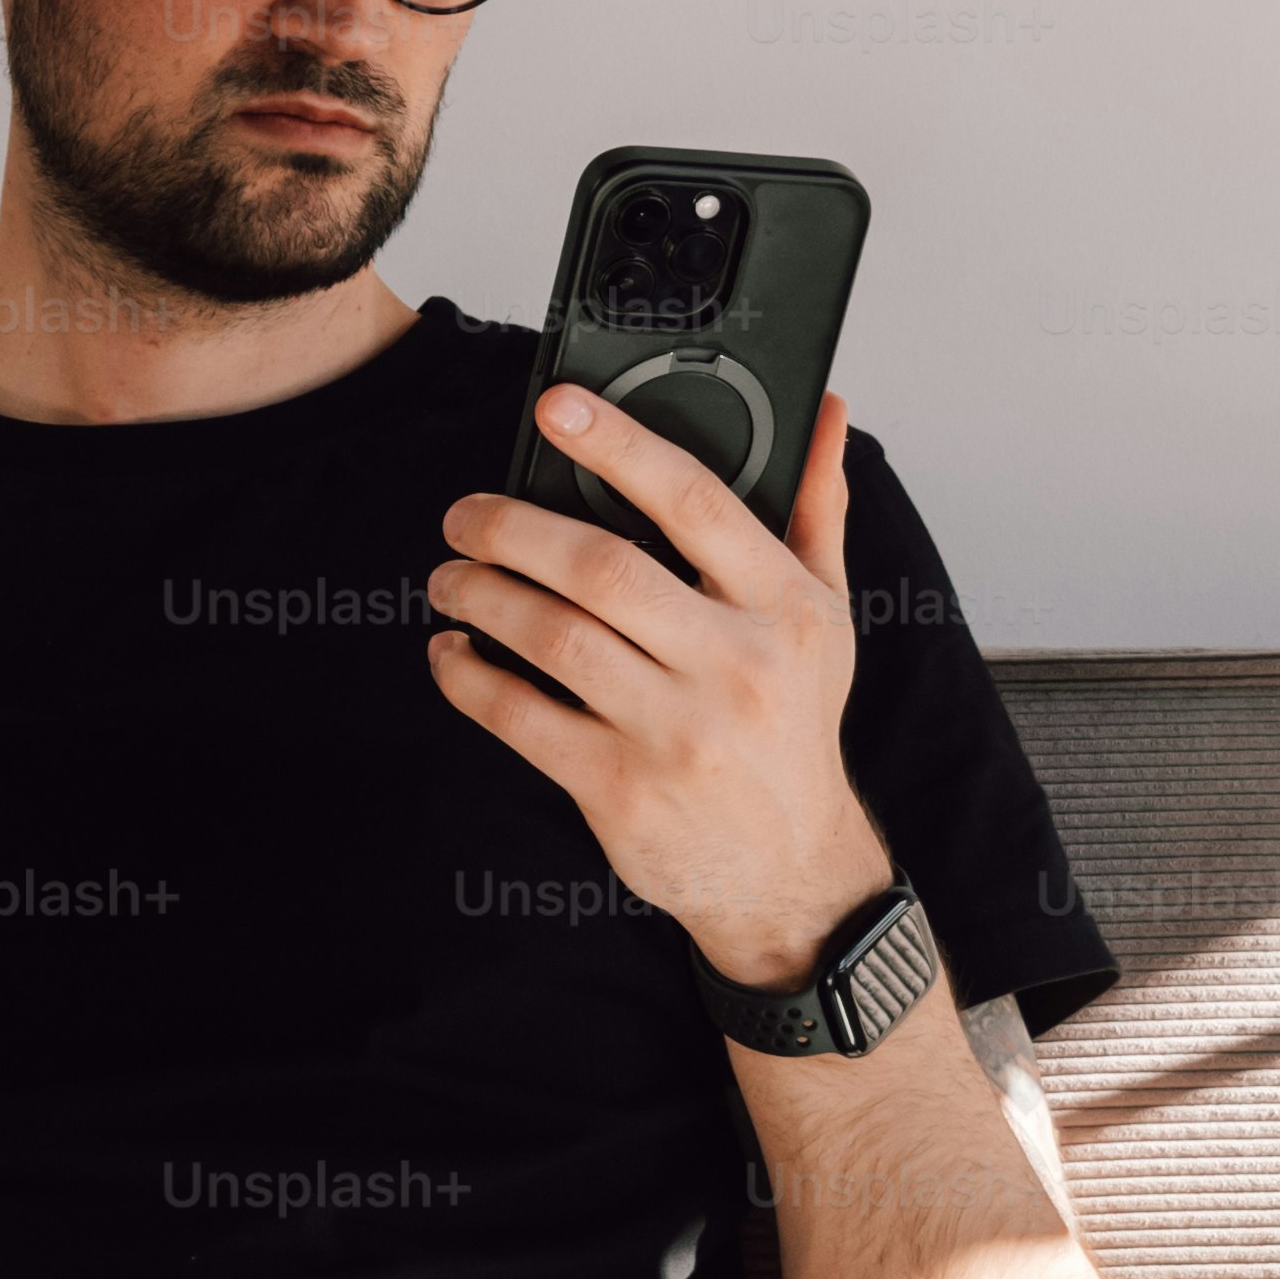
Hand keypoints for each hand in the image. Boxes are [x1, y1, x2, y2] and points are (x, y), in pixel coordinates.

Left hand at [425, 384, 896, 988]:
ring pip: (553, 638)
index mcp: (782, 607)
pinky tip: (452, 652)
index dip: (620, 445)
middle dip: (514, 528)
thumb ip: (816, 509)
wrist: (789, 870)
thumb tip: (827, 411)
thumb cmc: (794, 723)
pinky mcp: (619, 788)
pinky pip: (522, 717)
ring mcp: (675, 730)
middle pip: (603, 569)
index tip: (557, 408)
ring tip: (452, 577)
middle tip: (465, 514)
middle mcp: (733, 665)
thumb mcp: (825, 616)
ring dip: (482, 596)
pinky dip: (471, 678)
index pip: (695, 501)